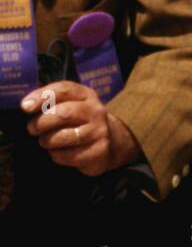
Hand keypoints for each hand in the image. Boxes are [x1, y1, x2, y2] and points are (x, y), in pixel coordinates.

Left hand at [20, 82, 142, 176]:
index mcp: (86, 95)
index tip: (25, 107)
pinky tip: (59, 152)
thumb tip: (26, 106)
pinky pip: (68, 155)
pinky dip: (56, 155)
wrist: (111, 140)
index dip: (42, 96)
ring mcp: (99, 132)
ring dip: (46, 141)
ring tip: (45, 141)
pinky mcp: (99, 151)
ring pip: (63, 137)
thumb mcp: (70, 104)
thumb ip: (50, 101)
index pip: (63, 90)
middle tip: (32, 129)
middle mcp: (95, 111)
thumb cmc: (79, 120)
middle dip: (41, 123)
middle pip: (63, 114)